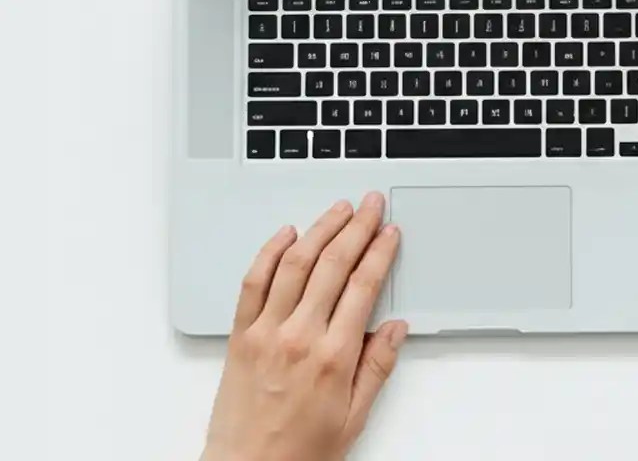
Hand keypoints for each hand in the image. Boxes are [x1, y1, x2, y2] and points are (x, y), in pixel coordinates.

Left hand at [202, 192, 406, 460]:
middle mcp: (298, 336)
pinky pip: (253, 282)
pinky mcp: (240, 335)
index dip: (380, 252)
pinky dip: (269, 252)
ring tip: (338, 209)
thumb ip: (376, 368)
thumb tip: (395, 329)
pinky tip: (286, 234)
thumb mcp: (353, 417)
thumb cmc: (298, 452)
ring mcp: (265, 332)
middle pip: (332, 264)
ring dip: (319, 229)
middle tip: (371, 204)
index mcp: (332, 356)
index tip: (390, 233)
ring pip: (295, 263)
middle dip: (356, 227)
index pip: (363, 286)